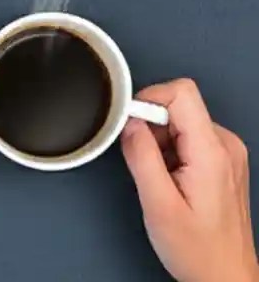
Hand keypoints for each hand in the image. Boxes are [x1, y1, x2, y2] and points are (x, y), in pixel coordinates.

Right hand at [121, 78, 258, 281]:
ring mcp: (227, 153)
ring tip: (159, 179)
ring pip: (181, 122)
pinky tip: (170, 181)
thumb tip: (129, 122)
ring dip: (160, 143)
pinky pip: (188, 138)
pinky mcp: (222, 161)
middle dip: (151, 129)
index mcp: (212, 152)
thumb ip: (141, 156)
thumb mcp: (158, 204)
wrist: (225, 276)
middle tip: (144, 165)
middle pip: (179, 106)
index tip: (130, 125)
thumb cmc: (198, 249)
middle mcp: (225, 145)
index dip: (148, 100)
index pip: (181, 92)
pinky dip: (170, 152)